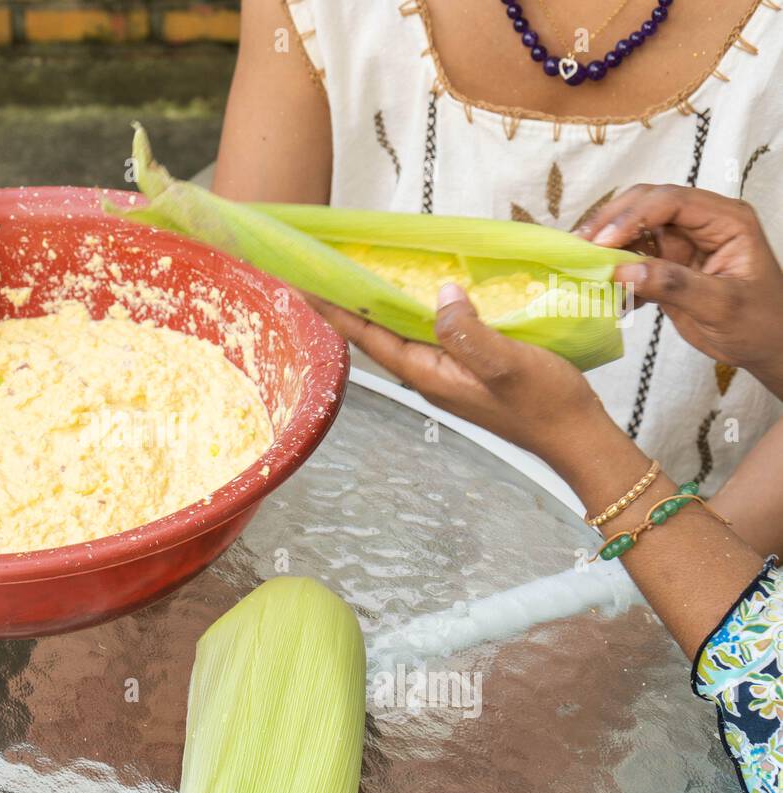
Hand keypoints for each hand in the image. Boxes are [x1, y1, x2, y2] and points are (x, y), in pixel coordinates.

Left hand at [325, 284, 618, 470]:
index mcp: (428, 372)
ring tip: (355, 273)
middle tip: (319, 270)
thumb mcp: (507, 362)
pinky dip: (416, 309)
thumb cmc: (545, 403)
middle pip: (376, 332)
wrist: (578, 436)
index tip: (302, 285)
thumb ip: (469, 332)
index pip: (367, 335)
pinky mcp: (468, 367)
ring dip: (378, 303)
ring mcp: (448, 371)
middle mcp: (429, 372)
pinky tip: (422, 292)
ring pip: (401, 331)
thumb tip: (441, 295)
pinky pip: (430, 332)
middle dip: (346, 302)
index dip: (334, 309)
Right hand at [578, 184, 782, 397]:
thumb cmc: (759, 323)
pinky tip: (602, 290)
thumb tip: (622, 271)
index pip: (672, 201)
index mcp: (725, 220)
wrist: (766, 347)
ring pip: (634, 229)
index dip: (633, 216)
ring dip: (606, 246)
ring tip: (580, 265)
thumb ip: (674, 285)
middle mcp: (701, 223)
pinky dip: (613, 271)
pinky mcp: (666, 265)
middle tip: (580, 247)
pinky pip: (631, 258)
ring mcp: (682, 243)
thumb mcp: (721, 305)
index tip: (602, 243)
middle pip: (646, 204)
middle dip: (612, 222)